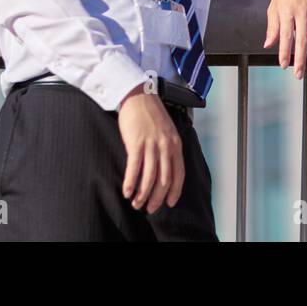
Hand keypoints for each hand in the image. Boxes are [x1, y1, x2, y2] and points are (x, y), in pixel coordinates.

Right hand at [118, 82, 184, 213]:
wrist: (138, 96)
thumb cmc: (151, 114)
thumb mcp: (167, 131)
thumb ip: (168, 148)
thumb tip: (165, 168)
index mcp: (175, 144)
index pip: (179, 174)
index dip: (174, 191)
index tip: (169, 203)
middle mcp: (166, 146)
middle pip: (164, 179)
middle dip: (157, 197)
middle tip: (150, 209)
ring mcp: (151, 145)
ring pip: (149, 177)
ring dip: (143, 194)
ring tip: (136, 204)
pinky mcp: (136, 143)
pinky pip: (134, 168)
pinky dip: (131, 183)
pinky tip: (127, 192)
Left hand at [264, 0, 306, 76]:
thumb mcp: (274, 7)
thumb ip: (272, 27)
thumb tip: (268, 45)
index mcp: (287, 11)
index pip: (286, 36)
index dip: (284, 52)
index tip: (283, 65)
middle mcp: (302, 12)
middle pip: (303, 40)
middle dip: (301, 59)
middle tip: (299, 75)